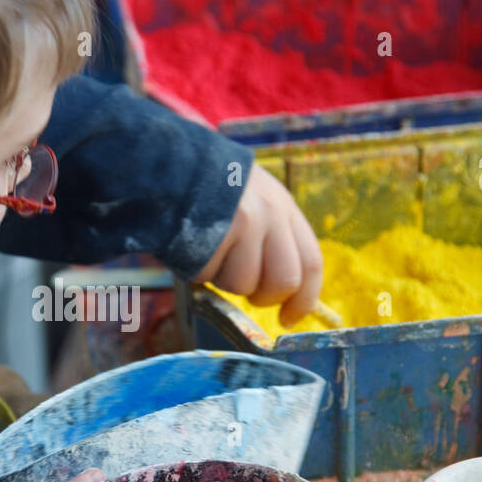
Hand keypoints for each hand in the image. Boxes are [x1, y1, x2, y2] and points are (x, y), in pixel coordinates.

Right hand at [192, 164, 322, 327]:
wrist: (171, 162)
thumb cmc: (211, 190)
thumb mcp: (254, 200)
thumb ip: (273, 238)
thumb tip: (283, 291)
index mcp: (283, 207)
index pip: (311, 263)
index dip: (304, 300)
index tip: (289, 319)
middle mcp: (270, 214)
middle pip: (283, 282)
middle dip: (263, 297)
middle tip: (243, 290)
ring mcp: (242, 225)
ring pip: (242, 285)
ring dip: (222, 279)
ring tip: (210, 250)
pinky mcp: (213, 236)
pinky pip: (208, 277)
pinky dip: (197, 270)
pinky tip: (192, 243)